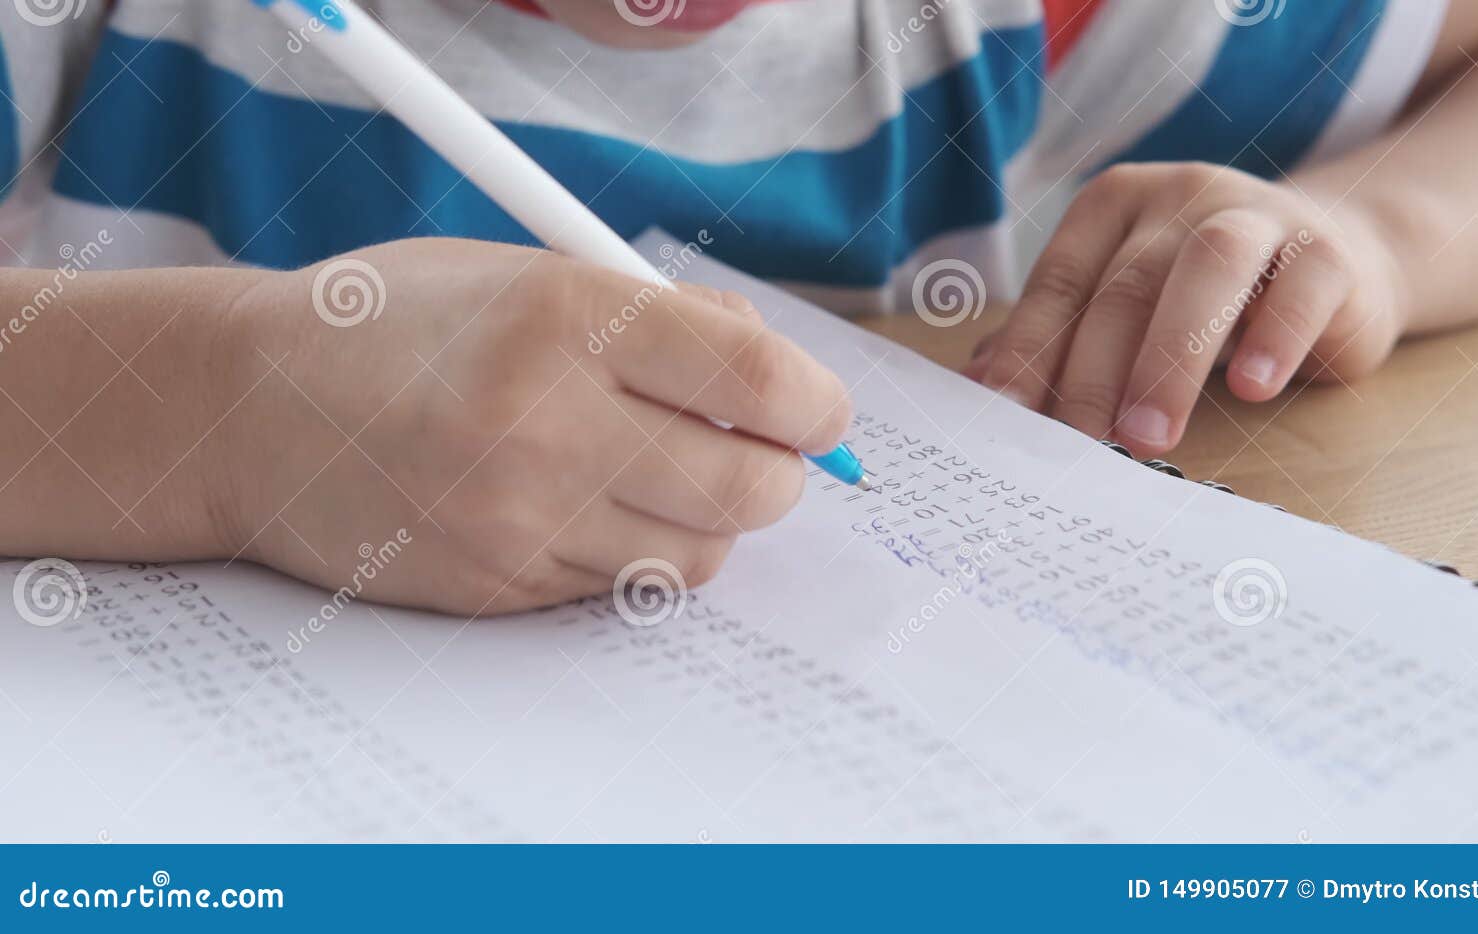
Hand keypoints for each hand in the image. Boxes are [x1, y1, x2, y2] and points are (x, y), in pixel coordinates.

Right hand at [218, 238, 850, 615]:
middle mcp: (547, 424)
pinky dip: (636, 553)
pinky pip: (625, 589)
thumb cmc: (394, 324)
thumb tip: (771, 361)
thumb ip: (659, 315)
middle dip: (780, 472)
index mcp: (564, 319)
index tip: (821, 411)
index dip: (817, 403)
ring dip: (709, 518)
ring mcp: (520, 520)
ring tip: (659, 474)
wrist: (247, 410)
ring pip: (701, 554)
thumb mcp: (526, 273)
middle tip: (760, 450)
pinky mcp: (499, 588)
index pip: (757, 379)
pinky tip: (586, 507)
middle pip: (752, 487)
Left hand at [966, 162, 1408, 454]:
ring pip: (1206, 270)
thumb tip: (982, 387)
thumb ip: (1064, 336)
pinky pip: (1300, 285)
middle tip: (1080, 442)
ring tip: (1147, 434)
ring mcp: (1257, 213)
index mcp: (1114, 206)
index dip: (1030, 348)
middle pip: (1125, 284)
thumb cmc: (1207, 297)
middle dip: (1095, 371)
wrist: (1339, 257)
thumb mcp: (1130, 306)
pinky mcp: (1325, 248)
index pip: (1060, 280)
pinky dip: (1274, 337)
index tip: (1006, 414)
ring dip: (1170, 357)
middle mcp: (1179, 196)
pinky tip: (1252, 388)